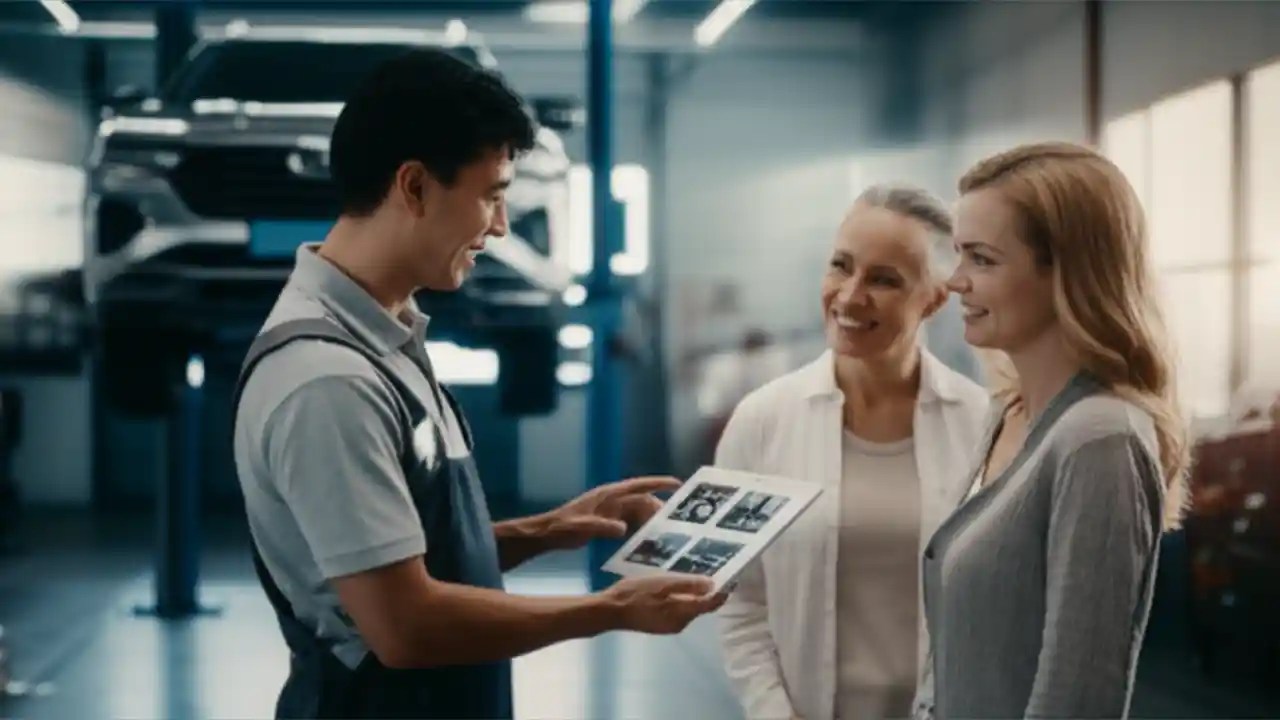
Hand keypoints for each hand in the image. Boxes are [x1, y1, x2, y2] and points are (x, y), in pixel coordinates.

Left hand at [542, 475, 679, 549]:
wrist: (548, 533)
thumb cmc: (562, 527)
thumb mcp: (581, 526)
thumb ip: (601, 527)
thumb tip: (623, 529)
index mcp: (609, 495)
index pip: (638, 485)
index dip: (658, 483)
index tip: (678, 484)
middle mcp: (613, 500)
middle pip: (642, 502)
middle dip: (658, 510)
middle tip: (675, 524)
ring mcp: (611, 511)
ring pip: (637, 514)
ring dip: (650, 522)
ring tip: (666, 534)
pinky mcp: (607, 522)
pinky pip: (629, 524)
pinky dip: (639, 531)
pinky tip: (648, 543)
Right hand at [603, 574, 727, 634]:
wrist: (610, 611)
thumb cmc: (636, 593)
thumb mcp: (663, 583)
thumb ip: (688, 585)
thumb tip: (713, 584)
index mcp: (685, 612)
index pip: (712, 603)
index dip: (723, 590)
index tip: (731, 574)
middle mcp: (682, 622)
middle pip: (702, 605)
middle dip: (708, 590)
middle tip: (711, 567)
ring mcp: (670, 625)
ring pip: (689, 607)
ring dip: (693, 593)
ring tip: (692, 572)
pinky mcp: (660, 623)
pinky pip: (677, 609)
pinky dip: (680, 598)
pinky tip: (673, 585)